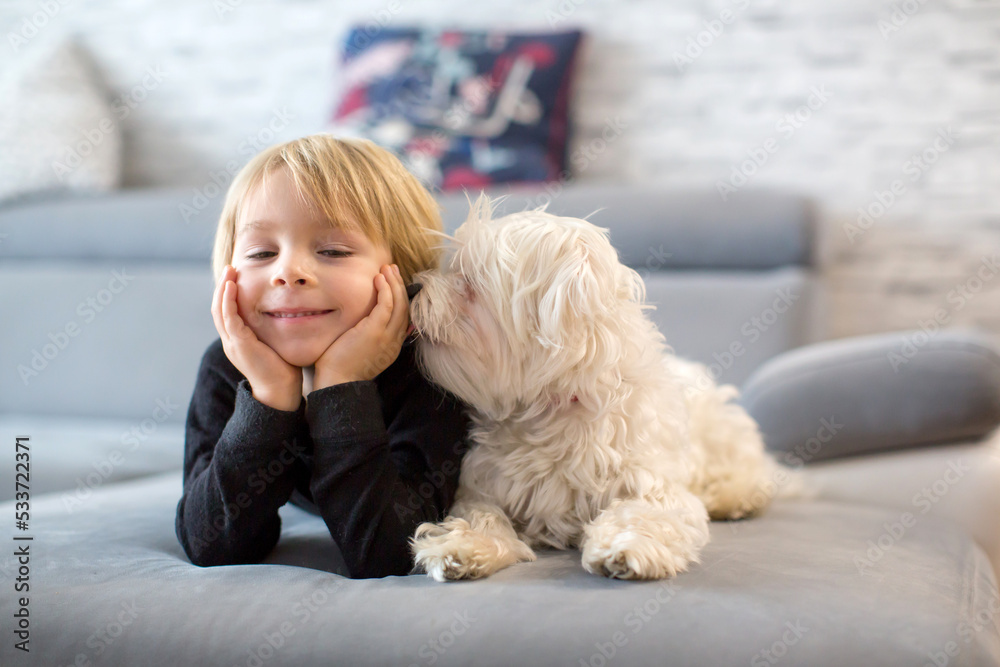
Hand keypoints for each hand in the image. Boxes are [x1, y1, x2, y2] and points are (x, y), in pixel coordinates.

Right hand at [211, 265, 302, 410]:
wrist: (280, 392)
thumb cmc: (284, 370)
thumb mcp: (276, 344)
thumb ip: (275, 330)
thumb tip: (291, 313)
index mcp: (238, 341)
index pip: (228, 312)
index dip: (230, 293)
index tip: (237, 276)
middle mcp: (231, 341)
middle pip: (219, 308)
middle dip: (223, 286)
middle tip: (230, 268)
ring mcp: (232, 343)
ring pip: (220, 310)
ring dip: (223, 289)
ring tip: (229, 271)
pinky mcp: (239, 344)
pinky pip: (228, 318)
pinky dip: (228, 300)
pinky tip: (231, 286)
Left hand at [313, 264, 409, 388]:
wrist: (337, 383)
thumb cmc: (342, 369)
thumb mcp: (363, 352)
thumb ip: (372, 338)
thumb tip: (374, 323)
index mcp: (392, 346)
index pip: (404, 317)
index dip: (400, 297)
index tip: (393, 284)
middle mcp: (394, 341)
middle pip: (405, 308)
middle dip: (400, 286)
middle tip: (393, 270)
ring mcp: (387, 336)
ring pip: (399, 303)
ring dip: (395, 283)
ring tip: (388, 268)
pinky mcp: (375, 331)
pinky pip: (387, 304)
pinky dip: (386, 289)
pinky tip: (379, 277)